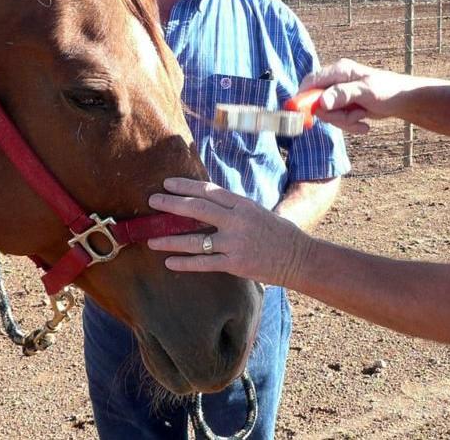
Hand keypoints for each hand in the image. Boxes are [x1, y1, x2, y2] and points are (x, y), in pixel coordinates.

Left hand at [147, 178, 310, 286]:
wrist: (298, 258)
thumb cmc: (278, 233)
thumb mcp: (257, 211)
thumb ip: (233, 208)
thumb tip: (206, 201)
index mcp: (243, 204)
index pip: (208, 191)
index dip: (185, 186)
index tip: (167, 183)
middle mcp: (237, 221)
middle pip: (197, 209)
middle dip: (172, 204)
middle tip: (152, 201)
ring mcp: (235, 243)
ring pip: (195, 240)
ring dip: (170, 240)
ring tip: (151, 240)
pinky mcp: (235, 264)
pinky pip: (204, 263)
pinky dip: (184, 263)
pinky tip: (169, 262)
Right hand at [301, 58, 407, 133]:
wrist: (403, 101)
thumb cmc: (388, 90)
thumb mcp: (366, 92)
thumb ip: (343, 94)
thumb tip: (321, 102)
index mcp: (339, 71)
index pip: (311, 82)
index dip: (304, 98)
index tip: (305, 115)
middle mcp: (336, 81)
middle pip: (318, 103)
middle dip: (334, 115)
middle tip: (351, 117)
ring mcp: (339, 95)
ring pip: (328, 115)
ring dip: (345, 122)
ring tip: (362, 117)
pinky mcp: (344, 107)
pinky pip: (338, 120)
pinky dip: (350, 125)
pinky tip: (364, 125)